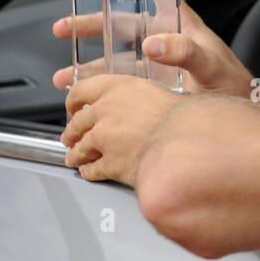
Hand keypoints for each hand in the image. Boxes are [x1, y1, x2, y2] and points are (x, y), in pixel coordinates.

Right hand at [51, 0, 255, 99]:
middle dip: (91, 24)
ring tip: (65, 75)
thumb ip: (186, 53)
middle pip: (122, 24)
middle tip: (63, 27)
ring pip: (117, 57)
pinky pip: (122, 81)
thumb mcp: (212, 66)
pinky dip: (103, 87)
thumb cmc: (235, 88)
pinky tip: (86, 95)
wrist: (242, 115)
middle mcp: (167, 39)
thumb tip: (153, 44)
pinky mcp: (156, 85)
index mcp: (181, 24)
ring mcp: (160, 63)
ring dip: (91, 65)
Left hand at [60, 74, 183, 185]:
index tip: (72, 106)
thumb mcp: (159, 91)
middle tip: (72, 136)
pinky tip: (90, 172)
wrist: (188, 143)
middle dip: (72, 132)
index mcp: (117, 88)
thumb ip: (139, 96)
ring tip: (76, 158)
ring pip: (81, 148)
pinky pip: (92, 169)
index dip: (73, 101)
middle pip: (77, 122)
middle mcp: (106, 111)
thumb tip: (139, 101)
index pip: (80, 90)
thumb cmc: (182, 118)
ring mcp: (104, 138)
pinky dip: (89, 172)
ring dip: (76, 154)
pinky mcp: (109, 164)